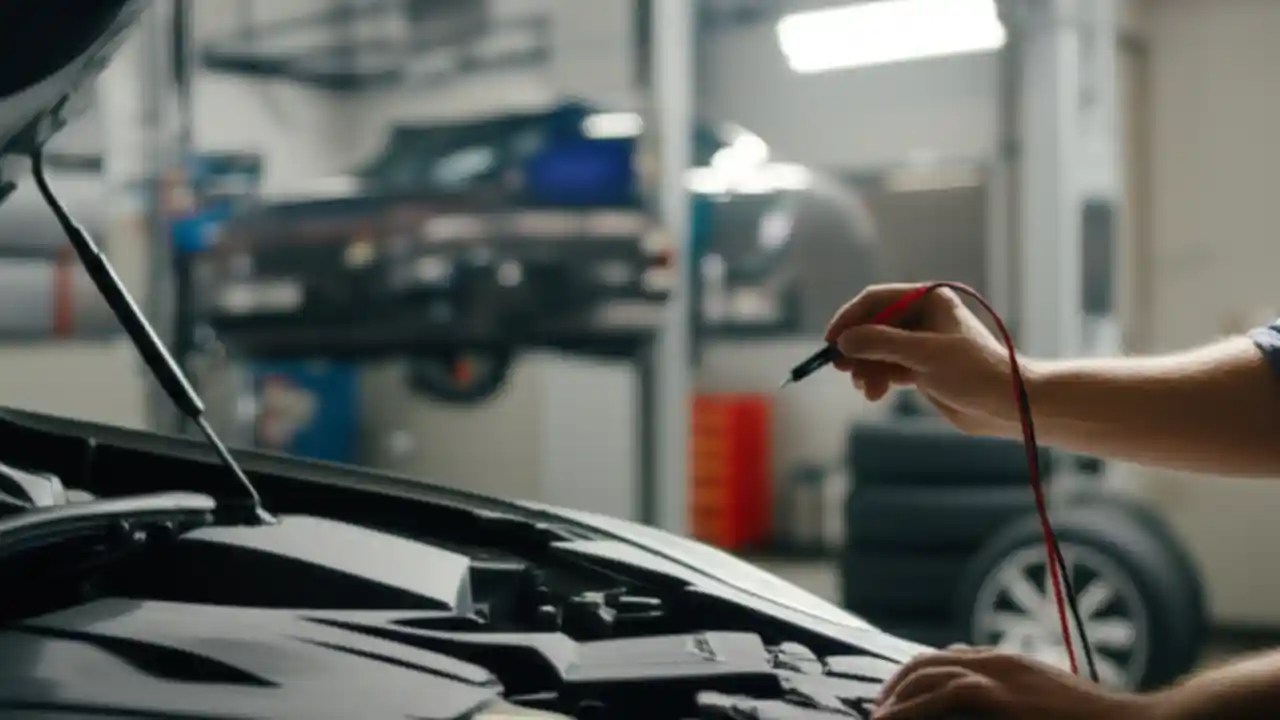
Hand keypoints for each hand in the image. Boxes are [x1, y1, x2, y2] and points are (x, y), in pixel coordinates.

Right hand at [825, 283, 1025, 436]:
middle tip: (842, 369)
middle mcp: (923, 317)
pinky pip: (888, 367)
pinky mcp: (922, 367)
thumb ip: (882, 344)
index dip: (850, 318)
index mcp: (927, 299)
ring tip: (866, 389)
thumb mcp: (924, 354)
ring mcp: (921, 343)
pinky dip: (878, 378)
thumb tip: (844, 341)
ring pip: (878, 350)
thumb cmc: (974, 372)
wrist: (1007, 405)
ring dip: (867, 368)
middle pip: (874, 325)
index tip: (831, 341)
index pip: (877, 300)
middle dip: (858, 348)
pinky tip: (875, 393)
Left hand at [873, 648, 1154, 719]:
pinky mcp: (1000, 696)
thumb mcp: (1049, 708)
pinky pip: (940, 696)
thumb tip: (1001, 714)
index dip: (920, 677)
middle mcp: (999, 662)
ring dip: (896, 697)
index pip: (951, 659)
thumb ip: (1019, 707)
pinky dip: (909, 708)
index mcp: (1011, 666)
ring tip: (878, 718)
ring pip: (927, 675)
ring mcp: (1000, 675)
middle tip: (880, 711)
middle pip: (930, 663)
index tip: (900, 699)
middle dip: (899, 684)